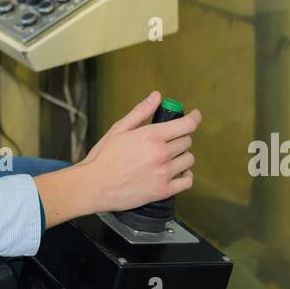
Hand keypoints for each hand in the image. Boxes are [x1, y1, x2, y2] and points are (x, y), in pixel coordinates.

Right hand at [78, 90, 199, 211]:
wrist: (94, 186)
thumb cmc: (104, 157)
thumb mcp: (119, 129)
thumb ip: (141, 112)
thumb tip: (157, 96)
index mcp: (151, 136)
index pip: (186, 124)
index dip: (194, 118)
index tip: (195, 116)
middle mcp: (161, 153)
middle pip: (187, 141)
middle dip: (181, 137)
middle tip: (170, 140)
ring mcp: (164, 173)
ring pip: (189, 160)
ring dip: (182, 156)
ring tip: (171, 157)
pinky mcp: (163, 191)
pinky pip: (187, 182)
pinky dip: (186, 176)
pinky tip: (178, 173)